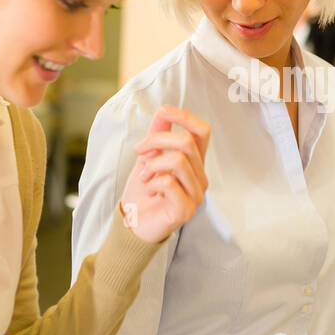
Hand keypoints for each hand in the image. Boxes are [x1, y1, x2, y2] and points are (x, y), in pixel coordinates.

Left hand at [119, 105, 210, 243]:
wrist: (132, 224)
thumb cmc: (143, 193)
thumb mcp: (147, 158)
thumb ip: (157, 136)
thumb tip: (164, 111)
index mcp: (195, 163)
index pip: (202, 132)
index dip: (185, 116)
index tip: (163, 111)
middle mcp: (200, 178)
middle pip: (186, 142)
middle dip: (156, 140)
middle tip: (139, 151)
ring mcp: (196, 195)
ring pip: (178, 161)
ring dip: (152, 164)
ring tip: (144, 175)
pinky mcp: (185, 210)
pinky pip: (169, 182)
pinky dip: (152, 181)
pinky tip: (149, 189)